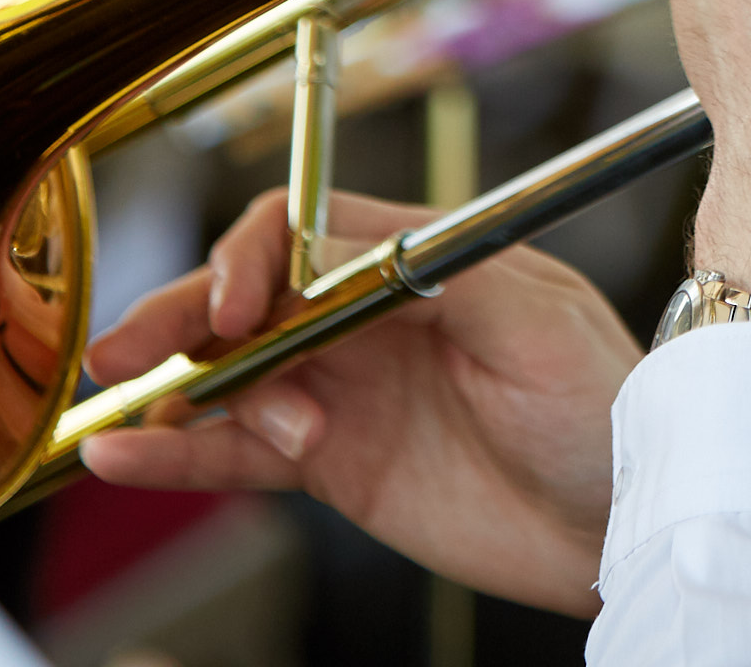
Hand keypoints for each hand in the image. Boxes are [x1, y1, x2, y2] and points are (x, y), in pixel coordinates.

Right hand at [78, 188, 636, 613]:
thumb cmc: (605, 403)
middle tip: (130, 348)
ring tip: (140, 417)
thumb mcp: (538, 322)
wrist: (625, 519)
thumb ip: (441, 279)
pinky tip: (126, 456)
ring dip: (179, 389)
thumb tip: (352, 254)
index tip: (238, 306)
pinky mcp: (334, 463)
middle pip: (248, 297)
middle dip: (184, 315)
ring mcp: (345, 390)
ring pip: (231, 375)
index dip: (256, 259)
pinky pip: (237, 453)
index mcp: (416, 259)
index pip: (304, 231)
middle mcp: (368, 319)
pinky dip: (178, 453)